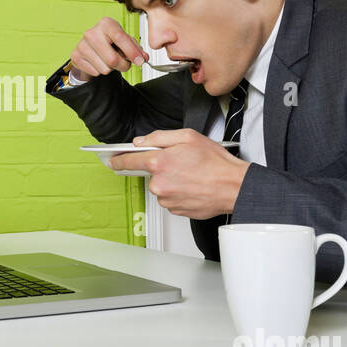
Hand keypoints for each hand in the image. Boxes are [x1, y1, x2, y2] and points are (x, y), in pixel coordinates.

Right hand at [69, 17, 146, 81]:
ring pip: (104, 68)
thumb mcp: (125, 41)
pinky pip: (95, 72)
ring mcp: (82, 44)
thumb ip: (136, 49)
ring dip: (111, 69)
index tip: (140, 61)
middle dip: (123, 66)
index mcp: (106, 23)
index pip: (121, 38)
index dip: (132, 52)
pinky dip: (100, 71)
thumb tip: (143, 58)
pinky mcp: (76, 56)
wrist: (90, 47)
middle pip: (112, 59)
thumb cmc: (109, 42)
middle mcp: (92, 32)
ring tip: (108, 61)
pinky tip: (99, 63)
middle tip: (124, 64)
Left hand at [109, 129, 248, 218]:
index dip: (119, 160)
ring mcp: (167, 199)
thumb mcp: (188, 137)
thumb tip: (141, 142)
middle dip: (161, 168)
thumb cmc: (215, 162)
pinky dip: (178, 192)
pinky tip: (192, 186)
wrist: (233, 187)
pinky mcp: (175, 210)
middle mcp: (160, 183)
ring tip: (191, 175)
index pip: (129, 161)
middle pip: (150, 174)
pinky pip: (170, 198)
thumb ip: (159, 137)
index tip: (113, 160)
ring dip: (171, 181)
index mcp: (159, 162)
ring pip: (161, 187)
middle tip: (182, 163)